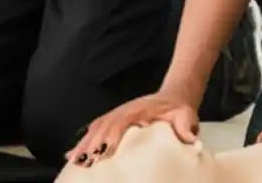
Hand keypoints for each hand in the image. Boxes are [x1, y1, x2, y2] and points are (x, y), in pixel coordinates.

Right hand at [66, 90, 199, 165]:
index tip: (102, 152)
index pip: (119, 124)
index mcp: (137, 112)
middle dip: (90, 146)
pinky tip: (72, 155)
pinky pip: (93, 132)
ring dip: (82, 145)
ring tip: (73, 161)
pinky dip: (82, 143)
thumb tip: (188, 137)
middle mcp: (122, 113)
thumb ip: (186, 126)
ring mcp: (114, 116)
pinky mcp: (111, 122)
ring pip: (94, 131)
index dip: (109, 138)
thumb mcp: (186, 116)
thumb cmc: (179, 112)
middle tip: (82, 163)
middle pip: (101, 129)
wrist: (174, 98)